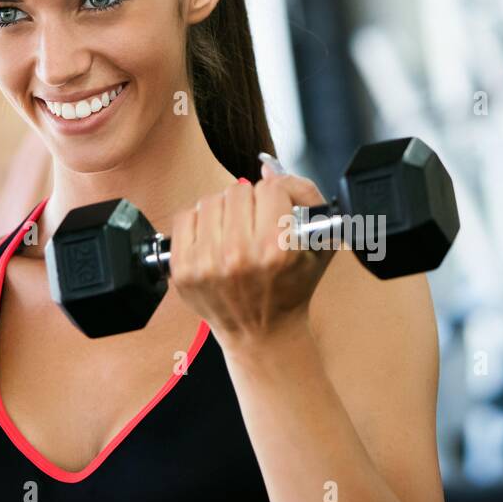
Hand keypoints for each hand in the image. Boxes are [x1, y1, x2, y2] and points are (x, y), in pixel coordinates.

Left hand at [168, 158, 333, 348]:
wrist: (261, 333)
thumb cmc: (291, 290)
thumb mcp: (320, 246)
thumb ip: (307, 197)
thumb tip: (270, 168)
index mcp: (277, 250)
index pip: (272, 189)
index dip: (281, 196)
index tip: (281, 210)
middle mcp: (239, 256)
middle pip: (239, 191)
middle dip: (252, 204)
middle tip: (258, 225)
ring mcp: (206, 263)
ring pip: (212, 200)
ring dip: (225, 211)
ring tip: (235, 232)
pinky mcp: (183, 269)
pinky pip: (185, 216)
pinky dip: (200, 222)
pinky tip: (214, 239)